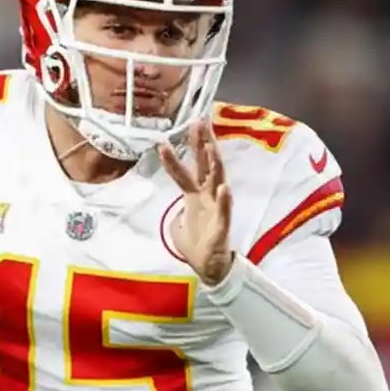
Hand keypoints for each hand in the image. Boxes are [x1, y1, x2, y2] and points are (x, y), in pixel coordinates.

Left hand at [158, 122, 234, 285]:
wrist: (213, 269)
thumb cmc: (199, 247)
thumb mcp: (179, 229)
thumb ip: (176, 216)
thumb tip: (171, 212)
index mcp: (195, 198)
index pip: (183, 173)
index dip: (174, 158)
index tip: (164, 138)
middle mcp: (208, 197)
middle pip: (204, 166)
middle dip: (202, 144)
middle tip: (199, 121)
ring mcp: (217, 209)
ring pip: (217, 180)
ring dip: (214, 163)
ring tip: (211, 146)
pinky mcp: (222, 226)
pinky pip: (224, 211)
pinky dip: (224, 200)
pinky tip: (225, 188)